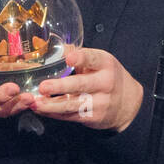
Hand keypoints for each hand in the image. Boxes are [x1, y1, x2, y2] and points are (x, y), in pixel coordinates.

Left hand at [30, 46, 144, 131]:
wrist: (128, 103)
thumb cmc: (107, 76)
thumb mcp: (99, 62)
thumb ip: (79, 55)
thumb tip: (51, 46)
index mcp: (105, 64)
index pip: (93, 59)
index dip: (81, 58)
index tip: (69, 58)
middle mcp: (105, 83)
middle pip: (81, 84)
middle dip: (61, 86)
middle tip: (43, 87)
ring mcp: (100, 102)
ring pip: (73, 104)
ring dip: (51, 105)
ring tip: (35, 103)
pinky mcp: (93, 117)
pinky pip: (70, 116)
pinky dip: (53, 114)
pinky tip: (40, 109)